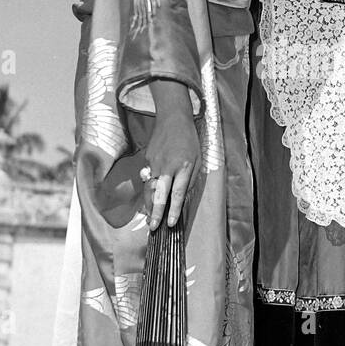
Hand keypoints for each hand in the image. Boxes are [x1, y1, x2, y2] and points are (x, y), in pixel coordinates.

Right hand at [145, 84, 201, 229]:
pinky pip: (148, 178)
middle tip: (152, 227)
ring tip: (149, 218)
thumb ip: (190, 179)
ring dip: (149, 204)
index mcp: (184, 167)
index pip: (178, 193)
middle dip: (155, 212)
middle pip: (159, 194)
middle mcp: (167, 167)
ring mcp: (155, 163)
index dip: (174, 210)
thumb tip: (183, 197)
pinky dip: (149, 189)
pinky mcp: (147, 160)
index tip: (171, 223)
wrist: (173, 118)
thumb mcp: (197, 159)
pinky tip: (149, 198)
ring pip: (150, 188)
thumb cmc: (189, 139)